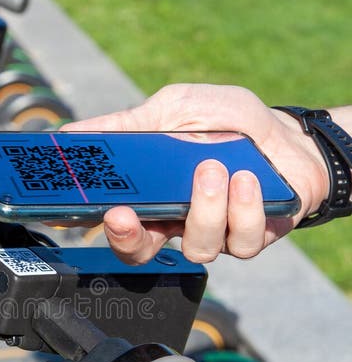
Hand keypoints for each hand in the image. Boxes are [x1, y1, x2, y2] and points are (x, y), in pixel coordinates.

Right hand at [63, 84, 328, 264]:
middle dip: (129, 238)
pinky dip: (243, 210)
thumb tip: (71, 133)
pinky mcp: (250, 239)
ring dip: (203, 210)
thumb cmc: (228, 123)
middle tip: (125, 214)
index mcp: (150, 196)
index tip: (76, 213)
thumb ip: (129, 124)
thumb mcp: (175, 109)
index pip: (113, 220)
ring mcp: (213, 235)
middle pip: (139, 252)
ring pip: (196, 248)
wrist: (289, 135)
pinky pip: (240, 243)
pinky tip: (246, 180)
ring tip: (212, 169)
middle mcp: (175, 222)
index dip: (93, 222)